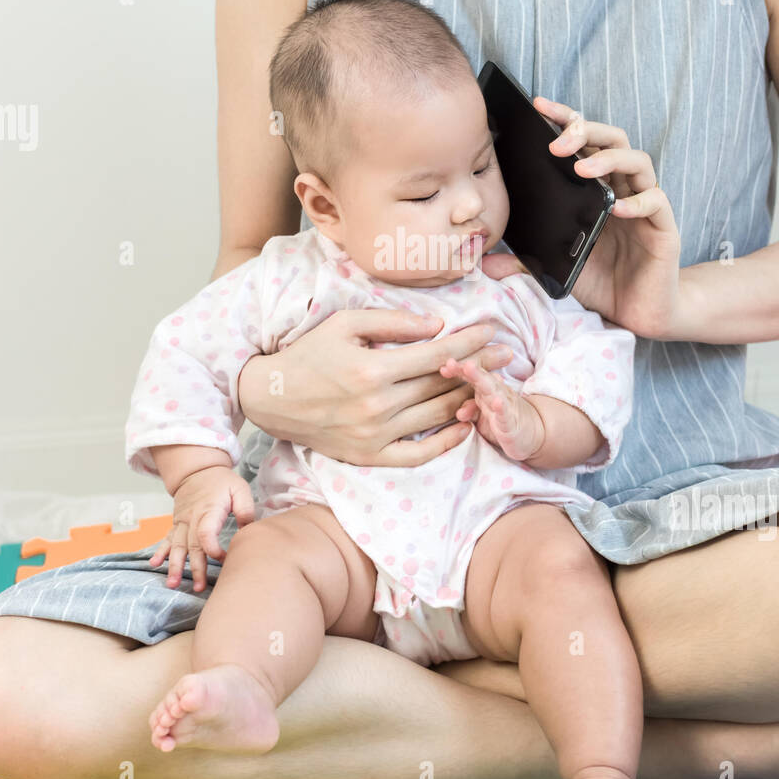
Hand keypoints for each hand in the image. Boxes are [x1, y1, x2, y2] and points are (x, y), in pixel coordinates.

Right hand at [148, 466, 255, 591]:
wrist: (197, 470)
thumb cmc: (221, 481)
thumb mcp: (240, 488)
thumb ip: (245, 509)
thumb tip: (248, 530)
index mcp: (208, 510)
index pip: (206, 533)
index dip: (213, 549)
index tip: (224, 559)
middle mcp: (192, 519)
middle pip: (191, 546)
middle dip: (194, 568)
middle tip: (198, 587)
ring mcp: (182, 522)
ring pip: (176, 546)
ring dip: (174, 566)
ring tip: (172, 584)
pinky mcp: (176, 525)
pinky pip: (167, 539)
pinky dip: (160, 552)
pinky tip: (154, 565)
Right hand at [237, 311, 515, 466]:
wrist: (272, 398)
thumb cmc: (309, 354)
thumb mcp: (346, 323)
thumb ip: (393, 322)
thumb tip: (437, 325)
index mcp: (374, 369)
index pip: (437, 355)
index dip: (470, 342)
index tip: (493, 331)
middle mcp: (378, 406)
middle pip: (442, 385)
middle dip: (480, 368)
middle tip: (506, 356)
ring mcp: (375, 435)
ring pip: (436, 417)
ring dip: (469, 400)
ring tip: (492, 385)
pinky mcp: (370, 455)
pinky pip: (418, 454)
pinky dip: (445, 442)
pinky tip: (464, 426)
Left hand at [438, 356, 545, 462]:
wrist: (535, 433)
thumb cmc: (502, 421)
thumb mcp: (481, 416)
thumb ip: (467, 408)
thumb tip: (453, 408)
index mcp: (485, 390)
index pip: (470, 376)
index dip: (457, 369)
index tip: (443, 365)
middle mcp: (495, 393)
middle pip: (480, 378)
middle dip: (466, 368)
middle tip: (451, 361)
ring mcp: (504, 406)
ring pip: (493, 390)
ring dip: (481, 379)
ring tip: (470, 368)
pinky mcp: (511, 423)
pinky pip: (505, 413)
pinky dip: (501, 406)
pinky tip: (496, 401)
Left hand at [532, 98, 682, 340]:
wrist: (637, 312)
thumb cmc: (600, 281)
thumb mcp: (555, 268)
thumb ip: (524, 263)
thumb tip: (484, 264)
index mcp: (597, 189)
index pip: (584, 142)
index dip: (565, 120)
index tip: (537, 106)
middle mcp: (622, 189)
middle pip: (613, 139)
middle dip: (585, 131)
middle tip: (557, 142)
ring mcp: (645, 207)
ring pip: (638, 162)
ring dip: (609, 159)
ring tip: (582, 168)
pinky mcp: (664, 229)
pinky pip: (657, 203)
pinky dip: (638, 202)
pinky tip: (616, 208)